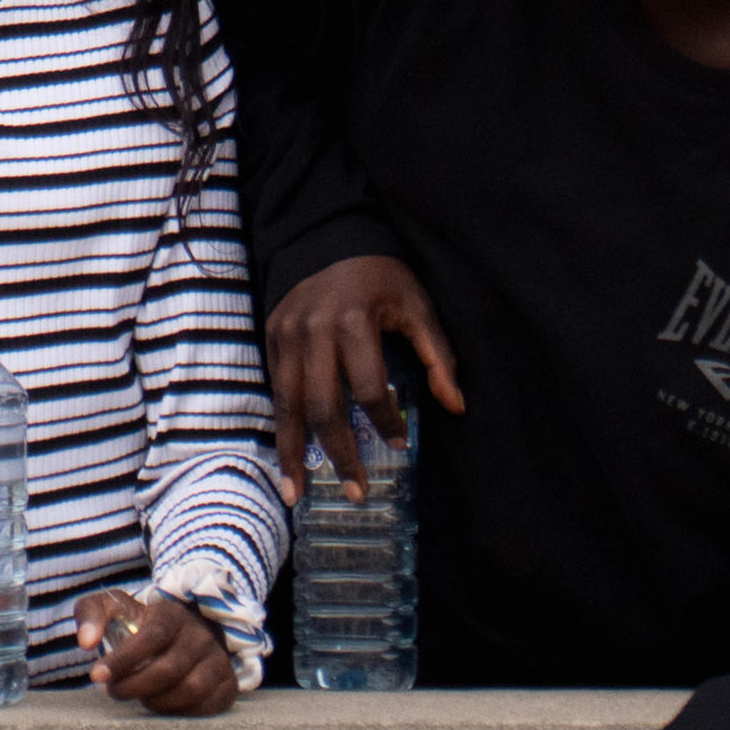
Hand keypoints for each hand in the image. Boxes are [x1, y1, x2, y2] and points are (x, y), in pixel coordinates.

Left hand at [73, 587, 239, 717]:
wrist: (186, 630)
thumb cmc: (142, 624)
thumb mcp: (114, 608)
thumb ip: (91, 615)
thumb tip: (86, 643)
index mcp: (171, 614)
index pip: (151, 638)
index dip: (124, 660)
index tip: (97, 676)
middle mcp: (200, 635)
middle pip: (169, 669)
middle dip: (135, 686)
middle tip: (114, 692)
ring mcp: (218, 659)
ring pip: (190, 690)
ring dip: (158, 701)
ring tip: (140, 697)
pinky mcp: (228, 683)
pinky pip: (207, 705)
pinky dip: (181, 711)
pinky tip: (164, 705)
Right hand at [264, 252, 464, 501]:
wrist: (325, 235)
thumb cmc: (380, 275)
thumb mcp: (416, 305)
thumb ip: (437, 355)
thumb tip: (457, 407)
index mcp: (354, 322)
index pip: (370, 388)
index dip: (387, 421)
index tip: (401, 446)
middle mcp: (315, 332)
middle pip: (324, 406)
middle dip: (340, 455)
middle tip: (356, 492)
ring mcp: (287, 335)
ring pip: (288, 405)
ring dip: (294, 453)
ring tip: (297, 494)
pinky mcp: (271, 336)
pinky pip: (275, 390)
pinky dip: (281, 426)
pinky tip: (287, 458)